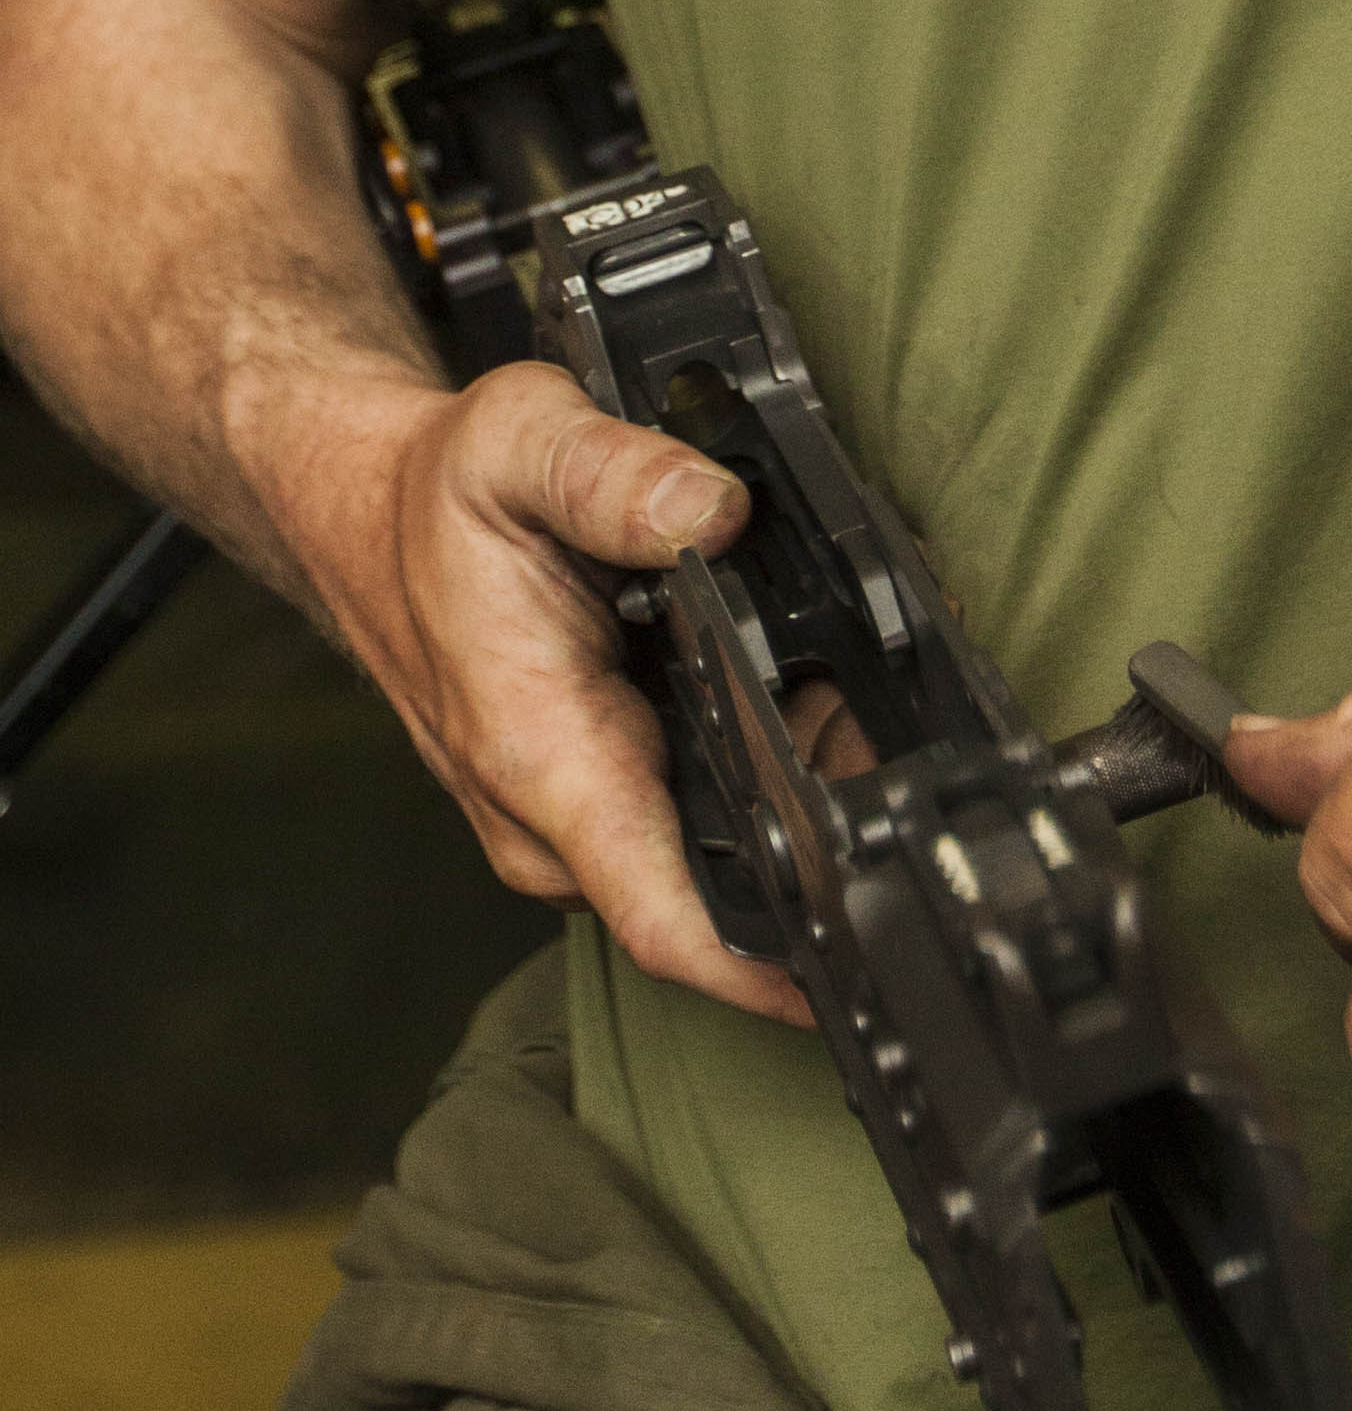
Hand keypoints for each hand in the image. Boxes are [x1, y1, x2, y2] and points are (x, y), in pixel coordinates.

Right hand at [262, 357, 811, 1022]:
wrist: (370, 519)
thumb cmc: (435, 496)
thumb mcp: (514, 444)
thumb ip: (613, 472)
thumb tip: (715, 510)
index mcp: (544, 758)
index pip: (665, 919)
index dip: (773, 967)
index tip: (872, 955)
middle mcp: (561, 818)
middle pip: (731, 879)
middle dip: (835, 831)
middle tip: (922, 752)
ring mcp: (579, 816)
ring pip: (731, 839)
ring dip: (812, 783)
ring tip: (877, 695)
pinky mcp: (601, 792)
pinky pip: (707, 803)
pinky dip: (772, 755)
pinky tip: (816, 690)